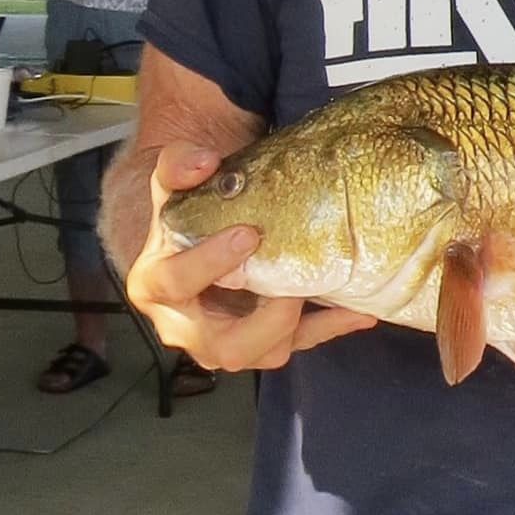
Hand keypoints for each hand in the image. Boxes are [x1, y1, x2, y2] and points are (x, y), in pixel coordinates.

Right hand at [125, 143, 376, 372]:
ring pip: (265, 353)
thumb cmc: (185, 219)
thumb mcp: (172, 186)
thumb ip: (179, 165)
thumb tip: (203, 161)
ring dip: (300, 326)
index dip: (211, 262)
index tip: (248, 234)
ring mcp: (225, 343)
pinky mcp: (260, 344)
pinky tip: (360, 310)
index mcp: (155, 286)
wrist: (195, 243)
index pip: (176, 283)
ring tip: (326, 291)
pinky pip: (300, 344)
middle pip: (225, 345)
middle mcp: (186, 327)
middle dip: (266, 317)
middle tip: (293, 285)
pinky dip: (331, 327)